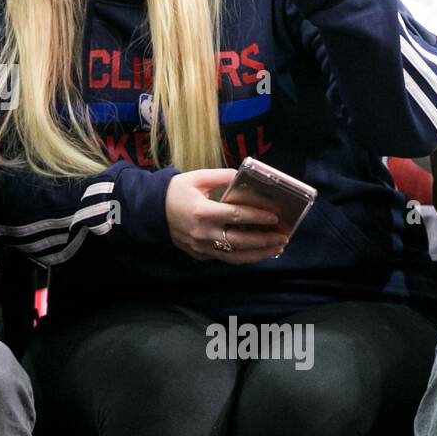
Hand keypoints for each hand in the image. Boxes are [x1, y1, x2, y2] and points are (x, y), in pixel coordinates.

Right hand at [165, 168, 287, 263]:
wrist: (152, 211)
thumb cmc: (176, 192)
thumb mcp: (197, 177)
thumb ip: (222, 176)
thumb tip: (246, 177)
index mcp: (202, 212)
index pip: (237, 215)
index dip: (258, 216)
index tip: (276, 216)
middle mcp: (203, 233)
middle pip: (241, 240)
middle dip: (265, 240)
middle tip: (284, 236)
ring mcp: (201, 247)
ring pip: (236, 256)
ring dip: (259, 254)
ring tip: (277, 248)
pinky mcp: (200, 255)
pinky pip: (226, 259)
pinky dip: (245, 257)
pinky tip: (258, 253)